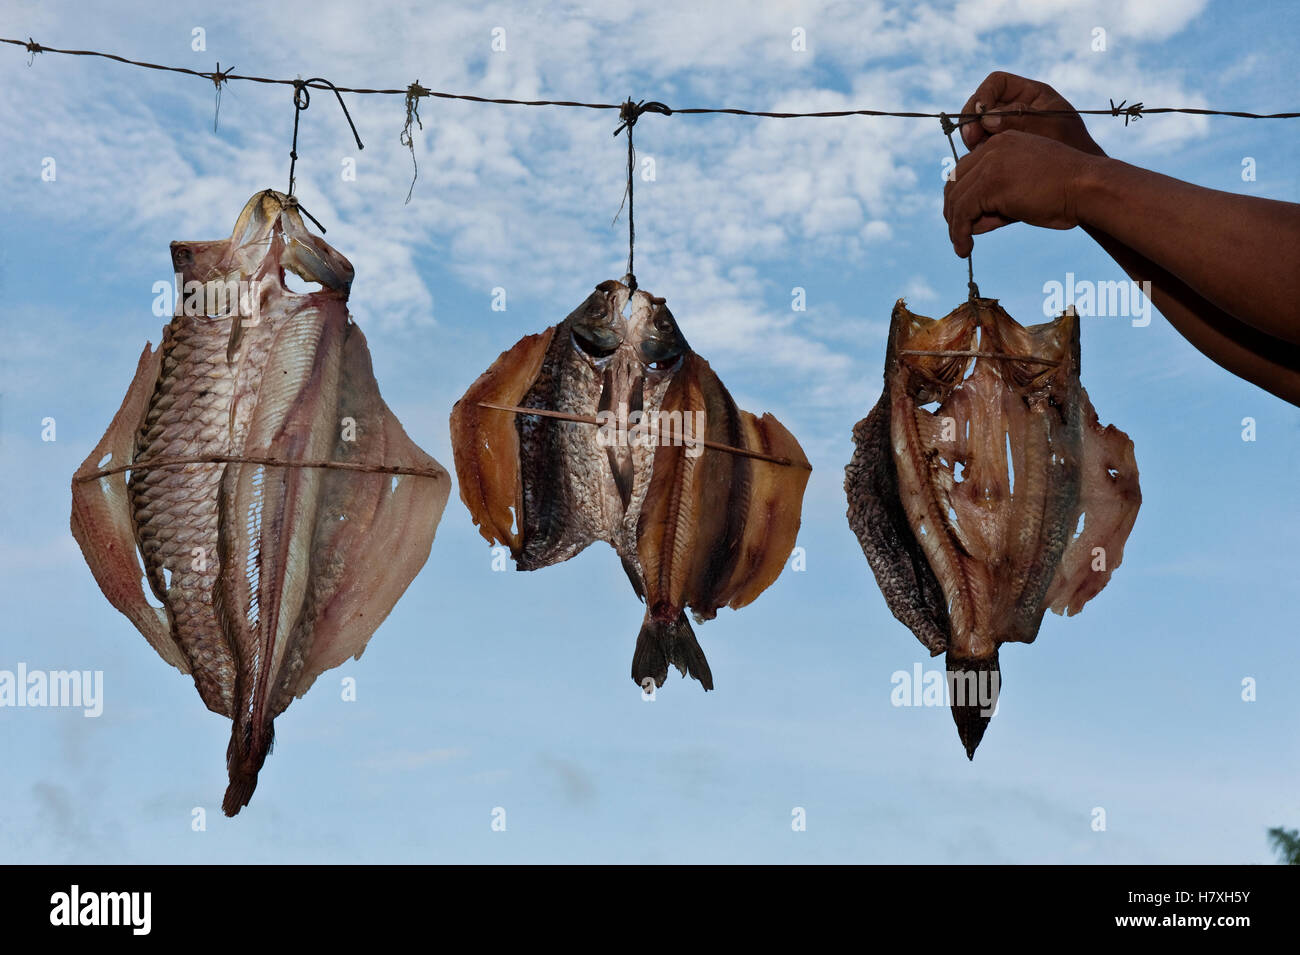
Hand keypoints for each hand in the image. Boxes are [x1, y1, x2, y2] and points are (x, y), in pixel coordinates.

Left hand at [942, 129, 1097, 257]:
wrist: (1088, 187)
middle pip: (955, 182)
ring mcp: (990, 164)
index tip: (966, 220)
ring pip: (956, 199)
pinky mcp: (990, 184)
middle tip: (959, 236)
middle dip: (954, 212)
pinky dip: (958, 233)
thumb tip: (970, 225)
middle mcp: (993, 148)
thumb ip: (996, 202)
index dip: (962, 197)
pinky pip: (962, 212)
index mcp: (1003, 143)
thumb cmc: (1066, 193)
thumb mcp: (1024, 191)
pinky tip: (964, 249)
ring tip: (962, 247)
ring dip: (955, 227)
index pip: (966, 170)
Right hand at [960, 71, 1104, 156]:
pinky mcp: (999, 152)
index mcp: (1030, 94)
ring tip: (979, 154)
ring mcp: (1005, 130)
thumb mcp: (1050, 128)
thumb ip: (1020, 119)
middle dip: (972, 120)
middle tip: (972, 139)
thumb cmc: (1073, 149)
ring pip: (976, 128)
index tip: (980, 115)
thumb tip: (987, 118)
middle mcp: (1014, 109)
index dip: (983, 95)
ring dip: (972, 140)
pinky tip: (982, 165)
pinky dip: (976, 155)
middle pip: (980, 105)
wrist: (1080, 181)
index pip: (996, 83)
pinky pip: (979, 148)